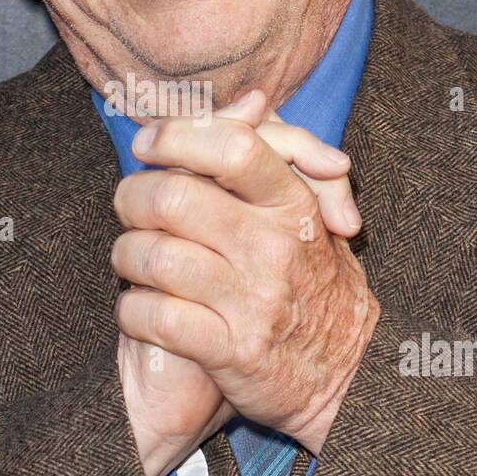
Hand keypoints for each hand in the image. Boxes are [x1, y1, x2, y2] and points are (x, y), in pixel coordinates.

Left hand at [115, 92, 373, 475]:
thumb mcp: (307, 213)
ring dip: (125, 256)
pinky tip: (140, 308)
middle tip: (130, 207)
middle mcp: (274, 248)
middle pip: (173, 198)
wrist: (351, 375)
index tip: (147, 144)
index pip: (234, 147)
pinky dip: (131, 310)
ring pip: (151, 256)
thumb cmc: (315, 283)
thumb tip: (251, 100)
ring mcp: (253, 301)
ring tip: (133, 260)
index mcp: (294, 205)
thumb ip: (274, 155)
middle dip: (132, 198)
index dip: (178, 136)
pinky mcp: (230, 351)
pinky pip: (152, 316)